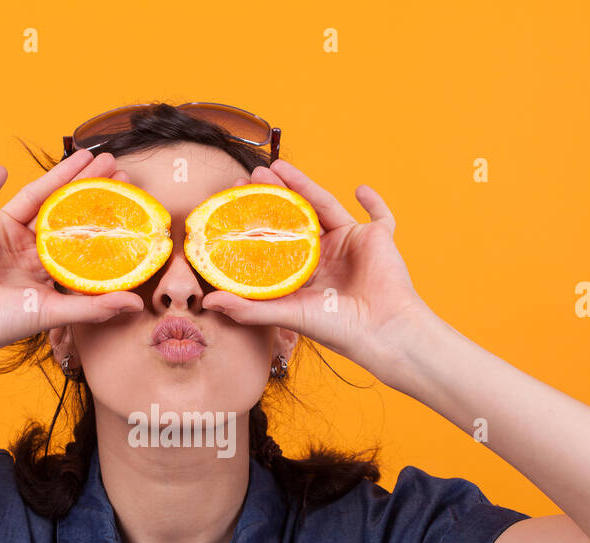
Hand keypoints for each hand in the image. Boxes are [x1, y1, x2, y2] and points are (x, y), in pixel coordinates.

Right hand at [0, 149, 144, 369]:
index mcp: (45, 267)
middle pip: (63, 209)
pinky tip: (3, 168)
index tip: (125, 197)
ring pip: (35, 194)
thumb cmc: (3, 321)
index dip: (102, 216)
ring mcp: (1, 231)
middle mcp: (26, 247)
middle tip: (113, 164)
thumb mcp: (54, 311)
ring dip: (59, 174)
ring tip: (85, 155)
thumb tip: (138, 304)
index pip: (80, 235)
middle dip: (88, 187)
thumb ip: (95, 307)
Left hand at [200, 159, 432, 381]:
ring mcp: (350, 244)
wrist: (381, 330)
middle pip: (295, 216)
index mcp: (300, 272)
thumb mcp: (287, 315)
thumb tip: (208, 302)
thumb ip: (248, 309)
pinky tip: (361, 188)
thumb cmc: (336, 328)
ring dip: (303, 184)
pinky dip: (374, 202)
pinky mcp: (377, 238)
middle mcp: (323, 255)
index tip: (233, 201)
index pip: (273, 238)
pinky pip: (380, 215)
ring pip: (324, 205)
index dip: (254, 219)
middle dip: (273, 194)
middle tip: (251, 175)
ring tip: (279, 165)